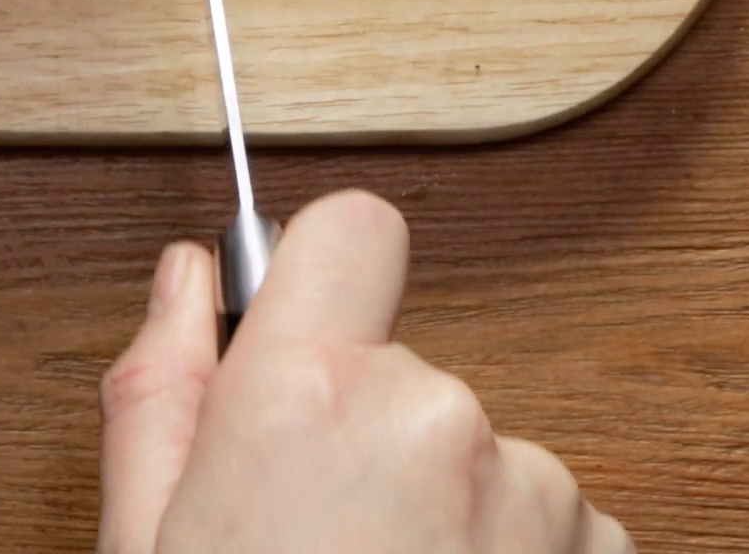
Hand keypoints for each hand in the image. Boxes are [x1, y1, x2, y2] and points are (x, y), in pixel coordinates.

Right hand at [99, 192, 633, 553]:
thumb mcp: (146, 543)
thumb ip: (163, 397)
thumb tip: (185, 280)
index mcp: (310, 399)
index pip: (351, 228)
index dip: (323, 275)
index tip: (304, 337)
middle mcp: (438, 421)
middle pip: (403, 370)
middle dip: (367, 440)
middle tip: (317, 541)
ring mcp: (536, 490)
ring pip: (476, 456)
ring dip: (443, 513)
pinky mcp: (602, 550)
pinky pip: (547, 522)